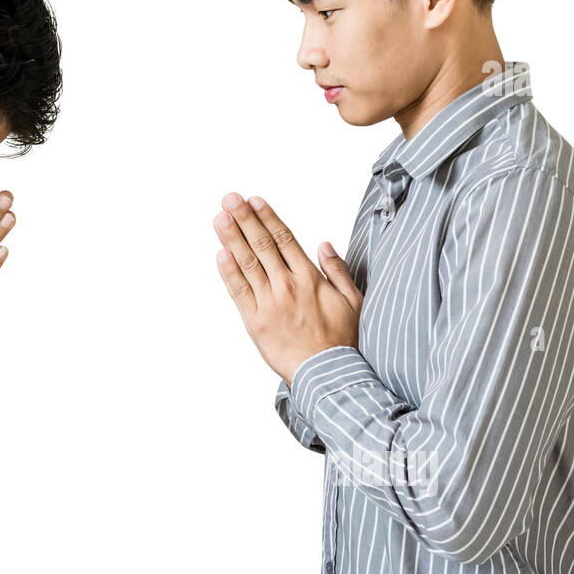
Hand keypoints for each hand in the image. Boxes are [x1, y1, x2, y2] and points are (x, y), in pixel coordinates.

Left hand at [213, 192, 361, 385]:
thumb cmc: (342, 340)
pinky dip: (228, 271)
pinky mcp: (255, 321)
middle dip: (244, 219)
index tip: (254, 201)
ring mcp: (269, 303)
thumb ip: (338, 270)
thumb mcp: (353, 300)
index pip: (284, 239)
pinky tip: (220, 253)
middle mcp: (287, 286)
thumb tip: (324, 245)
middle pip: (262, 245)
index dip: (267, 218)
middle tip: (230, 199)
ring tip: (220, 217)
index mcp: (310, 278)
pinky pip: (238, 291)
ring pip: (247, 263)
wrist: (328, 374)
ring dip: (231, 238)